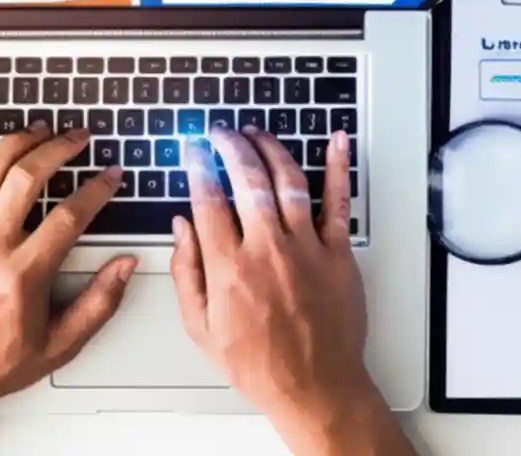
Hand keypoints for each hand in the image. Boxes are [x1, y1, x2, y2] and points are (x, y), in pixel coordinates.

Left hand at [0, 113, 135, 455]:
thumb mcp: (58, 346)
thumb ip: (98, 304)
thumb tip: (125, 267)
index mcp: (21, 277)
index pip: (68, 217)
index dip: (95, 190)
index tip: (109, 176)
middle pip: (26, 179)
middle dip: (59, 150)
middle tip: (78, 138)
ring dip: (18, 141)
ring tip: (40, 128)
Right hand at [171, 126, 413, 455]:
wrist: (314, 387)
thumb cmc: (258, 363)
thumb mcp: (201, 328)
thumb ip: (186, 273)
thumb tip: (180, 228)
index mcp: (229, 268)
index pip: (208, 199)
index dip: (198, 166)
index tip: (192, 150)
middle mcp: (267, 250)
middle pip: (246, 179)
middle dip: (230, 145)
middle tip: (220, 132)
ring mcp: (306, 248)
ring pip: (288, 181)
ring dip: (270, 148)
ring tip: (256, 133)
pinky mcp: (338, 253)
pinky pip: (339, 202)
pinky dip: (339, 168)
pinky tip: (336, 142)